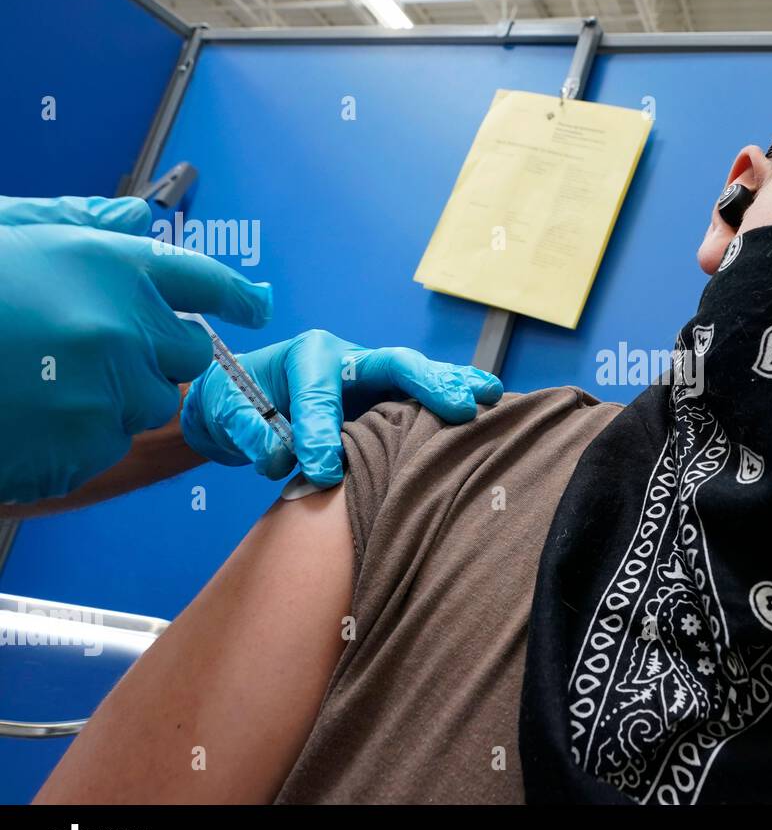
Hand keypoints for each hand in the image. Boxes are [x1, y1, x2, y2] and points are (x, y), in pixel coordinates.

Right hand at [0, 195, 272, 502]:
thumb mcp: (5, 232)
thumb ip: (75, 225)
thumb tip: (137, 221)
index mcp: (109, 264)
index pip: (201, 279)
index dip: (232, 295)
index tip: (256, 306)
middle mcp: (125, 325)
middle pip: (187, 355)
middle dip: (155, 355)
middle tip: (93, 350)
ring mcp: (108, 391)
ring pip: (147, 406)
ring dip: (111, 400)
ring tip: (36, 381)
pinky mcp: (83, 446)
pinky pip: (105, 447)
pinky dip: (74, 440)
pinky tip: (23, 414)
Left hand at [180, 328, 502, 485]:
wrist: (239, 400)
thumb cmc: (232, 402)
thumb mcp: (224, 413)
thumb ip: (251, 433)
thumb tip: (284, 459)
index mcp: (307, 356)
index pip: (320, 395)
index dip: (321, 434)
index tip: (324, 473)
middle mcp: (348, 358)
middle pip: (394, 364)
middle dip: (427, 384)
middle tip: (459, 407)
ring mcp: (372, 378)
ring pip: (417, 377)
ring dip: (454, 386)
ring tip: (489, 396)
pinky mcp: (385, 400)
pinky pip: (420, 398)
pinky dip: (451, 399)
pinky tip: (486, 409)